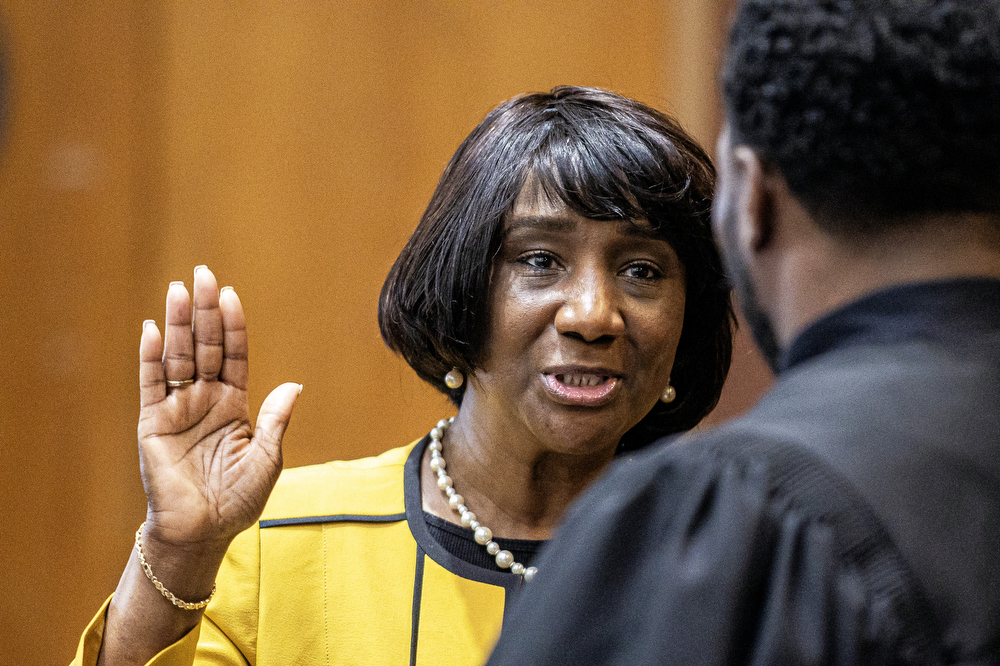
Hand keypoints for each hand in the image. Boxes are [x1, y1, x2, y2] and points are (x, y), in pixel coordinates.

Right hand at [137, 266, 299, 550]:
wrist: (203, 531)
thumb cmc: (238, 499)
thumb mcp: (267, 458)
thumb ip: (276, 419)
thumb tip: (295, 384)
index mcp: (234, 404)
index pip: (233, 355)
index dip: (233, 326)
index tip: (231, 295)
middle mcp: (205, 400)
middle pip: (205, 346)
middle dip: (205, 311)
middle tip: (202, 273)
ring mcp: (178, 409)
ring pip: (178, 357)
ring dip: (178, 324)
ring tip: (178, 290)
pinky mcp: (153, 424)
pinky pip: (151, 385)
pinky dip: (151, 358)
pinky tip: (153, 330)